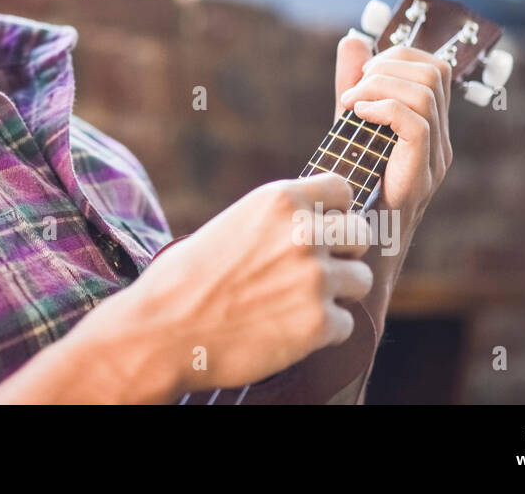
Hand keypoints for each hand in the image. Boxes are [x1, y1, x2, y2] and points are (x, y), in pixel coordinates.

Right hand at [115, 173, 374, 393]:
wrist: (163, 329)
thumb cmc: (189, 277)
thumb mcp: (235, 222)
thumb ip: (280, 219)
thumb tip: (321, 223)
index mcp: (280, 200)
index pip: (342, 190)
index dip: (334, 213)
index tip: (321, 230)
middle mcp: (305, 233)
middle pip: (361, 235)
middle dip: (342, 254)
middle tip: (309, 273)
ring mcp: (316, 278)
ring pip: (360, 281)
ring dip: (335, 294)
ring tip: (294, 304)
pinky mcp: (319, 323)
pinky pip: (346, 324)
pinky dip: (322, 332)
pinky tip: (286, 330)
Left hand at [332, 32, 453, 228]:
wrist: (357, 247)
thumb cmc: (353, 189)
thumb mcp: (351, 128)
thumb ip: (355, 87)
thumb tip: (354, 40)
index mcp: (430, 126)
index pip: (434, 68)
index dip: (399, 56)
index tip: (363, 72)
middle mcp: (440, 141)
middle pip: (434, 72)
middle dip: (389, 65)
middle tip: (355, 86)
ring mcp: (435, 159)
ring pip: (426, 93)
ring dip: (379, 85)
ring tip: (349, 102)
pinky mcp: (421, 176)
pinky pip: (415, 124)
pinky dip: (381, 108)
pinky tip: (356, 115)